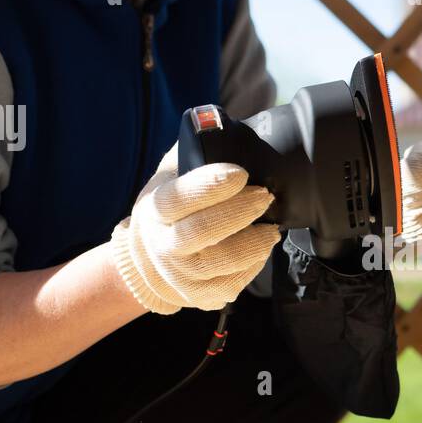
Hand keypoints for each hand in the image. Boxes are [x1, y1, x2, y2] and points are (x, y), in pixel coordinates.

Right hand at [110, 145, 280, 313]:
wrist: (150, 260)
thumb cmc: (172, 207)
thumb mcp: (171, 175)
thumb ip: (194, 152)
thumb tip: (221, 125)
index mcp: (155, 210)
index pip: (179, 198)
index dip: (210, 186)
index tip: (240, 173)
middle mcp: (163, 246)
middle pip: (203, 232)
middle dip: (240, 213)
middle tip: (265, 196)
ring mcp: (181, 277)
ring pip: (223, 263)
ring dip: (254, 243)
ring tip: (271, 227)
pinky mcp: (201, 298)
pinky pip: (234, 284)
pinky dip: (253, 265)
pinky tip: (259, 247)